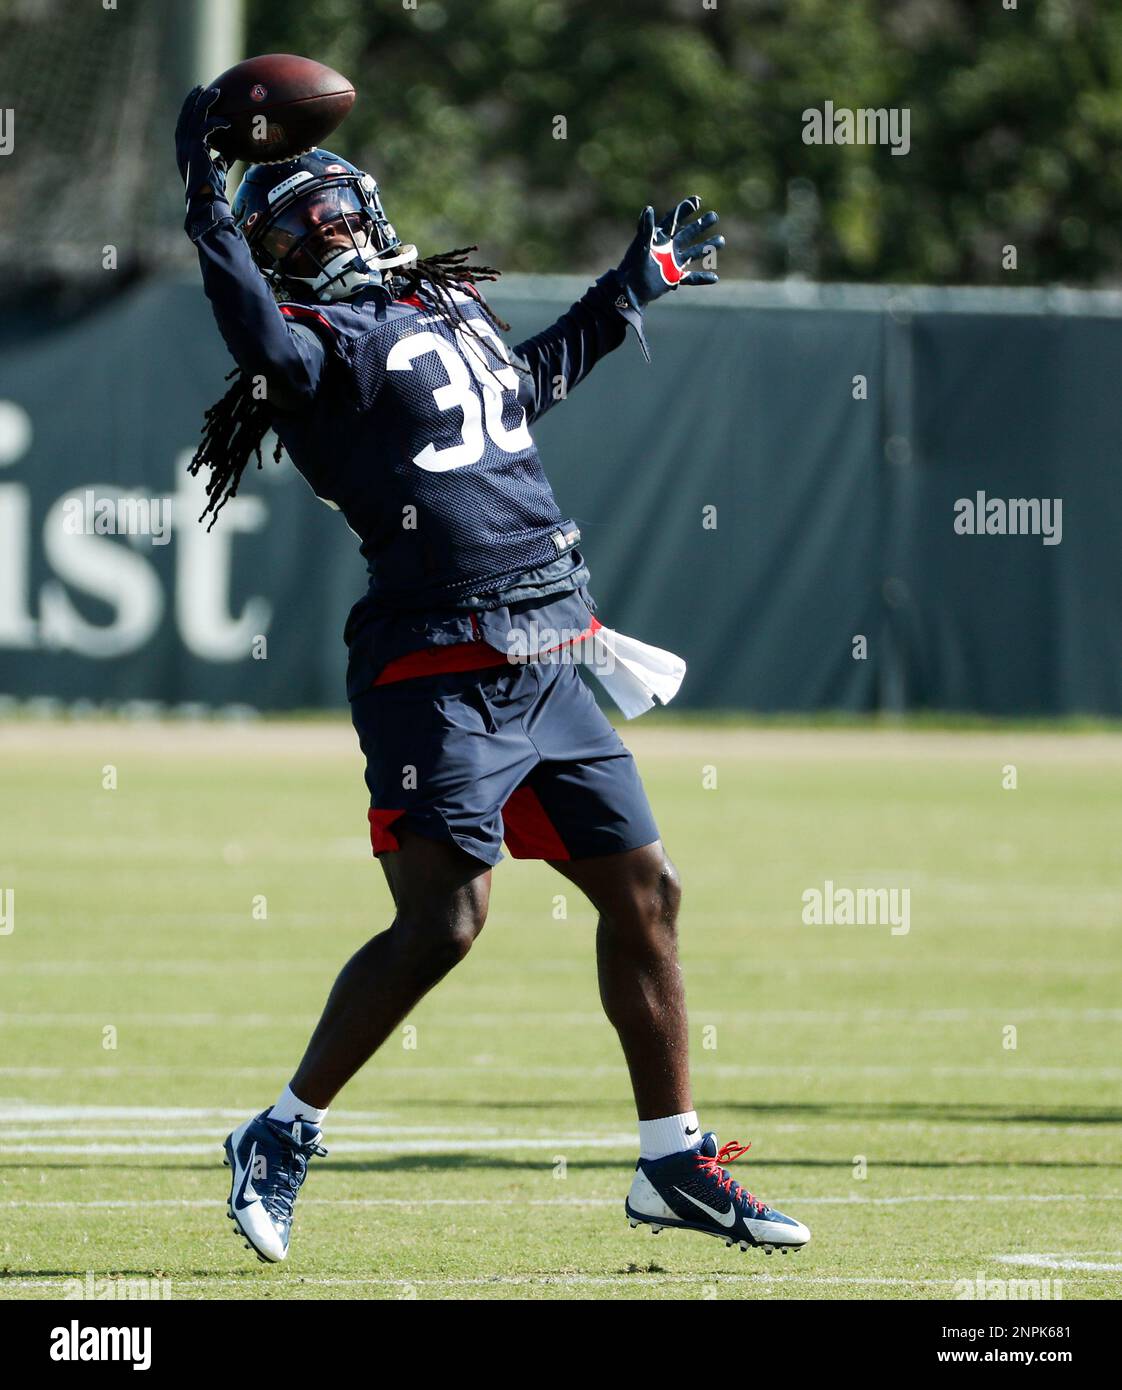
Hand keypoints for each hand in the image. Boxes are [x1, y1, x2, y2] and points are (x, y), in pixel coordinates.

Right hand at [175, 85, 229, 204]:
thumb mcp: (217, 167)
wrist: (206, 201)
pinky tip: (227, 122)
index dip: (189, 107)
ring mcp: (186, 147)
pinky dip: (215, 123)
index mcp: (184, 148)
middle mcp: (182, 145)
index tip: (197, 95)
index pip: (184, 122)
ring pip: (194, 117)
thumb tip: (235, 148)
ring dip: (205, 103)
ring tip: (216, 92)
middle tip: (204, 87)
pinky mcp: (195, 150)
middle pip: (186, 115)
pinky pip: (204, 130)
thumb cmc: (213, 188)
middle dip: (194, 99)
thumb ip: (223, 156)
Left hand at [616, 196, 723, 309]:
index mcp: (659, 238)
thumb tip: (648, 208)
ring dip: (707, 247)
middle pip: (688, 233)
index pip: (674, 220)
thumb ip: (646, 228)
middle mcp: (668, 249)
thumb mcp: (640, 246)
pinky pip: (691, 278)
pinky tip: (715, 278)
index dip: (684, 210)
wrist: (630, 290)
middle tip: (714, 216)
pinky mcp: (674, 278)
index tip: (697, 200)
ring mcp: (672, 263)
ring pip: (694, 253)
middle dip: (701, 225)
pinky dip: (702, 278)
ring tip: (721, 240)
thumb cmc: (632, 267)